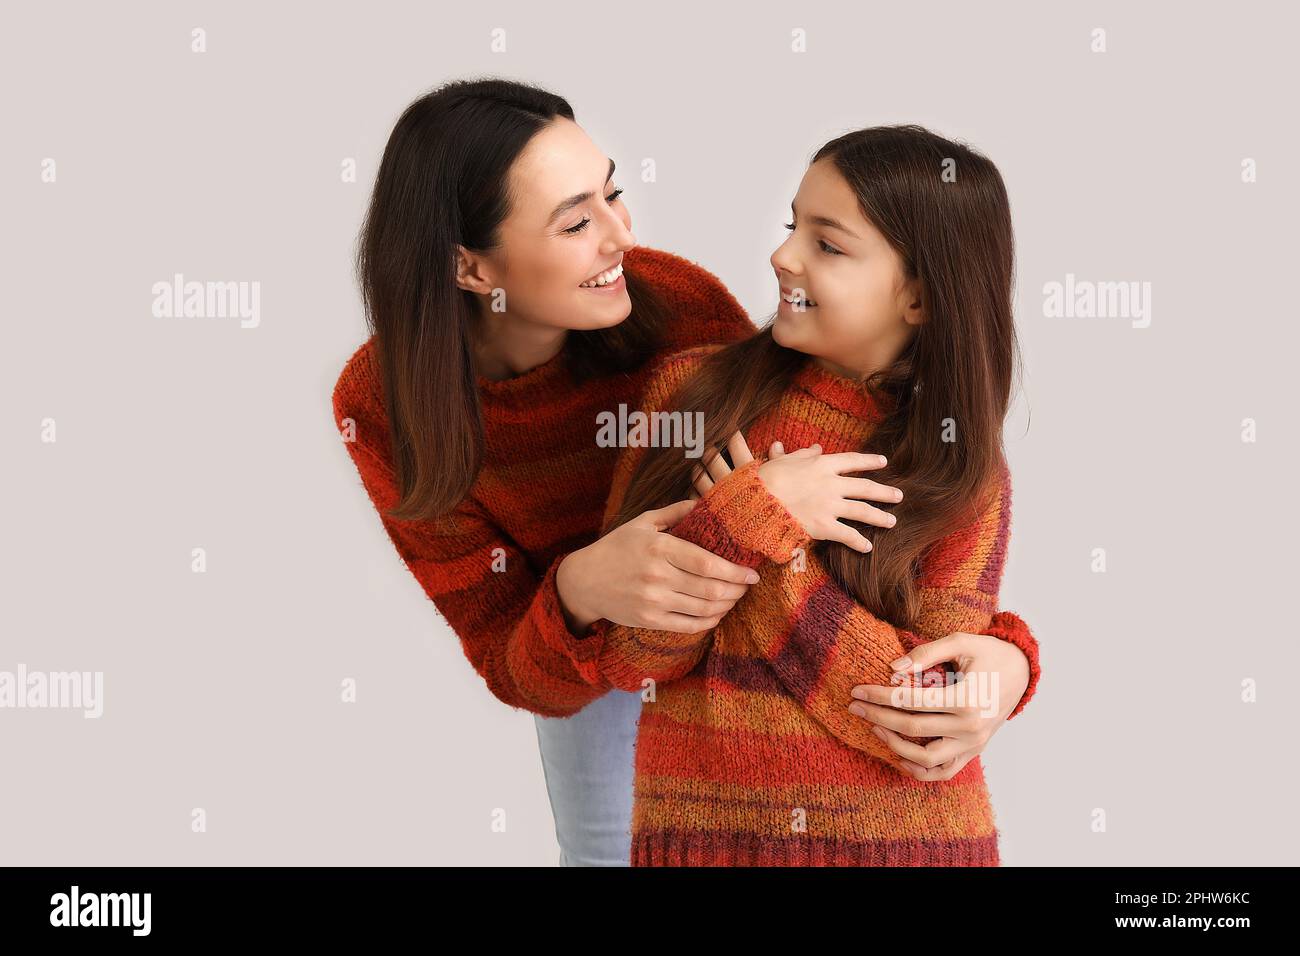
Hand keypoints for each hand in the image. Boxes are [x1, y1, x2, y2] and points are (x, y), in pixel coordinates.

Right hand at [556, 499, 759, 634]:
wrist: (584, 581)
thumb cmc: (616, 548)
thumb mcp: (642, 522)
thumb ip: (675, 512)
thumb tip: (704, 501)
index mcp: (659, 548)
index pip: (707, 564)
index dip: (735, 571)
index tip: (752, 572)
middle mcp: (658, 576)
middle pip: (710, 589)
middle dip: (736, 589)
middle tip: (747, 585)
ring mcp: (653, 601)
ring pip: (703, 609)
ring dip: (727, 605)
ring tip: (735, 597)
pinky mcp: (649, 620)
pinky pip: (689, 625)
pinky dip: (709, 621)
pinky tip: (717, 613)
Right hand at [687, 432, 902, 551]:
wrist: (756, 502)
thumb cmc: (766, 479)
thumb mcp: (785, 460)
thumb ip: (804, 454)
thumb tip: (817, 447)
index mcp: (822, 464)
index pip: (853, 461)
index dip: (870, 462)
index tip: (884, 463)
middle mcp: (831, 484)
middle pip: (865, 487)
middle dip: (884, 492)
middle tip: (899, 496)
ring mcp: (829, 506)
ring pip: (862, 511)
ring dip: (879, 516)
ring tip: (892, 521)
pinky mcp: (823, 526)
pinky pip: (847, 535)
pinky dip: (859, 541)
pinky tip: (868, 547)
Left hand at [847, 631, 1031, 779]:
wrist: (1022, 671)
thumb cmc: (988, 652)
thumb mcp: (960, 643)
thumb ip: (925, 654)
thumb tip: (892, 669)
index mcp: (967, 700)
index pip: (911, 702)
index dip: (880, 696)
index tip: (858, 690)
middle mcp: (971, 728)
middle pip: (913, 729)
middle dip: (878, 716)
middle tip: (855, 706)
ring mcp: (973, 744)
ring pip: (926, 759)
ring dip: (895, 746)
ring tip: (876, 726)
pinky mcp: (974, 751)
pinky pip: (944, 771)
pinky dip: (919, 770)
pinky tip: (898, 755)